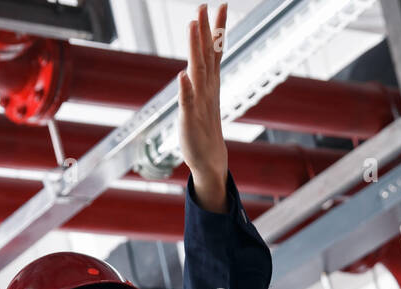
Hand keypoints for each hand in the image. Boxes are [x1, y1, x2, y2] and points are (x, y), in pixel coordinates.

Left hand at [178, 3, 228, 212]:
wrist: (209, 162)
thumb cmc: (203, 132)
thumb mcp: (200, 103)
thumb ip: (198, 83)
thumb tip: (194, 66)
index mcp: (210, 84)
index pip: (214, 51)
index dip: (216, 29)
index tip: (218, 5)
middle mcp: (206, 90)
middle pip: (206, 55)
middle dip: (205, 30)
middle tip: (204, 5)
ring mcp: (198, 103)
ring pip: (197, 71)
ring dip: (195, 49)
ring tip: (193, 26)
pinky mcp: (189, 120)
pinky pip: (187, 102)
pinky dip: (185, 89)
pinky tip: (183, 75)